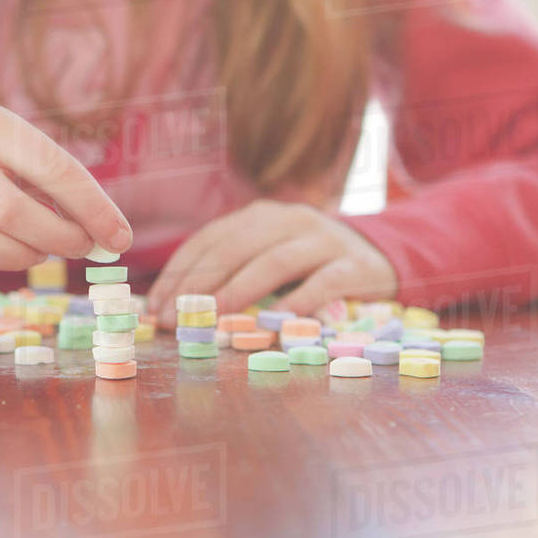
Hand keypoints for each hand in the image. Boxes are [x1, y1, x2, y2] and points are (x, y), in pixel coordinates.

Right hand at [0, 101, 131, 284]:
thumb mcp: (14, 148)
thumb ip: (58, 187)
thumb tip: (111, 238)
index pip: (51, 168)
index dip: (92, 208)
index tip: (120, 239)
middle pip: (11, 211)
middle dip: (57, 238)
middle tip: (78, 247)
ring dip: (15, 257)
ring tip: (33, 251)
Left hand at [146, 199, 395, 327]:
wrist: (380, 257)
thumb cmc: (310, 265)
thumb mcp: (268, 257)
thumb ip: (230, 273)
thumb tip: (175, 309)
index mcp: (260, 216)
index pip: (210, 239)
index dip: (180, 272)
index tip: (157, 306)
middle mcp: (289, 219)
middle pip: (236, 247)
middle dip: (201, 284)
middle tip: (177, 318)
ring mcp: (324, 239)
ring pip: (275, 261)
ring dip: (241, 290)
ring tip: (217, 317)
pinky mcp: (354, 265)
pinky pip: (323, 282)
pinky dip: (298, 301)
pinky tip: (276, 321)